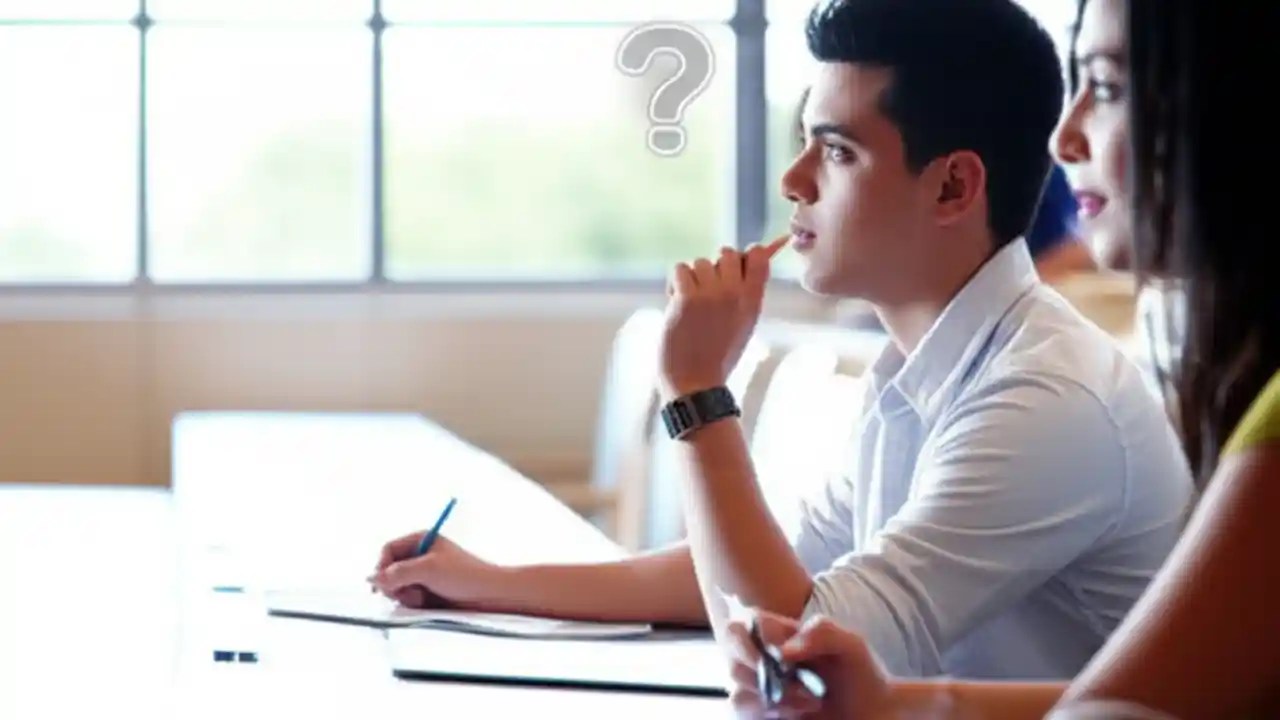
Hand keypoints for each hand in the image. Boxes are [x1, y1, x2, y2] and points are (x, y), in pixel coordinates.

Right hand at [369, 532, 502, 609]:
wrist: (490, 595)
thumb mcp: (429, 569)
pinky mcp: (428, 592)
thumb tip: (372, 579)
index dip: (382, 567)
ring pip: (397, 587)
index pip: (387, 550)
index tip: (384, 584)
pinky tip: (426, 604)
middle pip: (389, 571)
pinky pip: (408, 598)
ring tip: (423, 599)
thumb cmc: (464, 576)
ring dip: (405, 596)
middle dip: (395, 584)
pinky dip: (413, 603)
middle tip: (408, 594)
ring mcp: (424, 575)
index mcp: (421, 540)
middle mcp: (420, 556)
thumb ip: (398, 573)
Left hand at [660, 237, 788, 399]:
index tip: (738, 262)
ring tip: (690, 303)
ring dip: (692, 279)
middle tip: (707, 289)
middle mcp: (735, 294)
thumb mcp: (744, 324)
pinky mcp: (687, 298)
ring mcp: (711, 294)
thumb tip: (747, 260)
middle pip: (727, 253)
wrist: (696, 382)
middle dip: (715, 266)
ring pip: (700, 262)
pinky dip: (674, 284)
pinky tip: (676, 302)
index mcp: (752, 301)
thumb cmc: (717, 356)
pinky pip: (680, 269)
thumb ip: (747, 294)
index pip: (759, 257)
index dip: (748, 252)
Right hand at [725, 609, 891, 719]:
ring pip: (738, 695)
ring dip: (776, 703)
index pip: (740, 627)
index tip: (779, 659)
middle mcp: (763, 661)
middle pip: (733, 661)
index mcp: (779, 636)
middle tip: (804, 689)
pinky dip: (770, 717)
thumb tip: (782, 650)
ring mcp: (760, 692)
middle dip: (766, 678)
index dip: (750, 642)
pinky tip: (795, 716)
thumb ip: (821, 632)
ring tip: (808, 705)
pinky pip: (745, 715)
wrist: (875, 713)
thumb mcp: (851, 644)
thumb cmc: (862, 674)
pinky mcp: (762, 716)